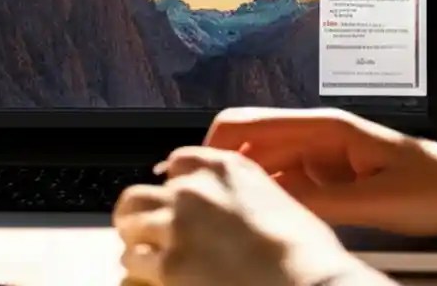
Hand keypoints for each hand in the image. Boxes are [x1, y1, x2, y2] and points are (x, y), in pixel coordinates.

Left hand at [114, 146, 386, 285]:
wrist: (303, 279)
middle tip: (147, 229)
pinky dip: (138, 266)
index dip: (174, 184)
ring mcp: (178, 225)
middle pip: (141, 193)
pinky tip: (150, 274)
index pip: (178, 162)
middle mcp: (194, 189)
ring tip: (144, 254)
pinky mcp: (169, 264)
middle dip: (141, 211)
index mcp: (224, 167)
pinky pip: (134, 259)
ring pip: (131, 223)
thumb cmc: (305, 249)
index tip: (176, 199)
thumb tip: (230, 210)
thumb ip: (242, 194)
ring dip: (136, 238)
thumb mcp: (275, 199)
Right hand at [204, 108, 436, 240]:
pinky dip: (269, 198)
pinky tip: (260, 219)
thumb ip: (321, 205)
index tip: (185, 167)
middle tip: (189, 196)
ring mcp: (326, 158)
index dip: (212, 142)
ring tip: (218, 211)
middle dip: (218, 165)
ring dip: (242, 183)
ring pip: (267, 166)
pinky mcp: (334, 179)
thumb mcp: (375, 201)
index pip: (251, 123)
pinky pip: (289, 185)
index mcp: (327, 127)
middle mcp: (321, 136)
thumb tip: (275, 209)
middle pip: (251, 143)